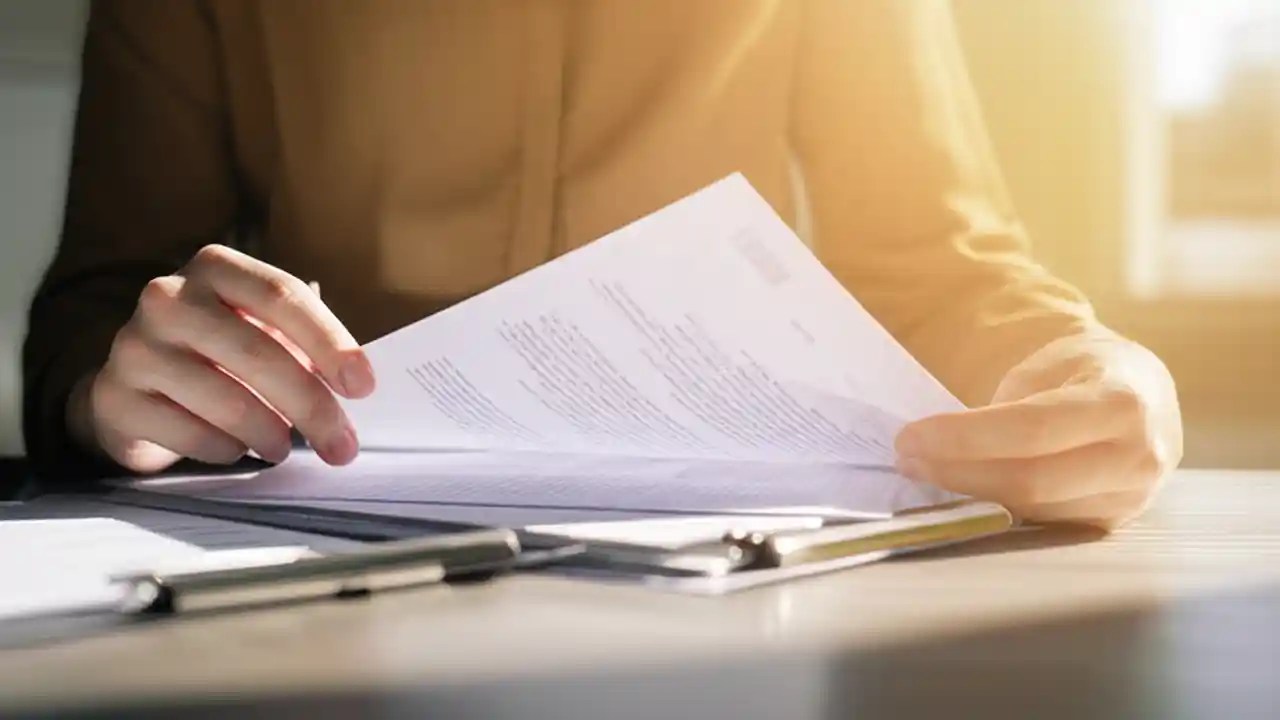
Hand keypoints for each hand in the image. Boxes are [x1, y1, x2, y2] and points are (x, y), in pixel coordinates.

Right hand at [68, 244, 375, 472]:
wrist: (134, 388)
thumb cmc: (218, 356)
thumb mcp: (261, 332)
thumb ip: (306, 347)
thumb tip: (357, 382)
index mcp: (216, 268)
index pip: (283, 295)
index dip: (330, 342)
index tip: (363, 387)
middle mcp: (169, 297)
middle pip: (259, 350)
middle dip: (311, 406)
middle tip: (342, 445)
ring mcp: (135, 345)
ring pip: (225, 398)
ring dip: (270, 433)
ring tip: (284, 447)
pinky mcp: (115, 396)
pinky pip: (189, 432)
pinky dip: (226, 449)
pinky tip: (236, 449)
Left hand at [894, 331, 1182, 528]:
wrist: (1145, 393)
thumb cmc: (1085, 371)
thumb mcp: (1049, 365)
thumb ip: (1008, 405)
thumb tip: (940, 445)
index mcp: (1122, 402)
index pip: (1031, 428)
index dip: (964, 437)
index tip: (910, 437)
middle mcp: (1137, 455)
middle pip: (1030, 478)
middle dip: (958, 472)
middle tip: (907, 460)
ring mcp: (1131, 497)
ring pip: (1033, 507)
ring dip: (970, 494)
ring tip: (924, 472)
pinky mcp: (1115, 522)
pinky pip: (1044, 521)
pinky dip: (996, 507)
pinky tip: (963, 492)